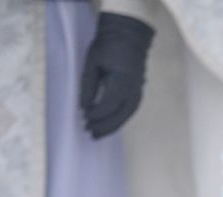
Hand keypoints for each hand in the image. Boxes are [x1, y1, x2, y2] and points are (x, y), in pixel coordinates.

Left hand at [81, 12, 154, 138]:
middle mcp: (134, 89)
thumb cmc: (107, 46)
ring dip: (113, 126)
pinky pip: (130, 110)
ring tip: (99, 134)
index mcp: (122, 80)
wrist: (128, 36)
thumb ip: (88, 86)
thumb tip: (84, 107)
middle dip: (105, 126)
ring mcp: (139, 91)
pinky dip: (119, 119)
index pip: (110, 103)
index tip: (84, 118)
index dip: (97, 113)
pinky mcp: (138, 91)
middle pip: (121, 114)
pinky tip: (109, 124)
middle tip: (90, 133)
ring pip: (127, 115)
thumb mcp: (92, 63)